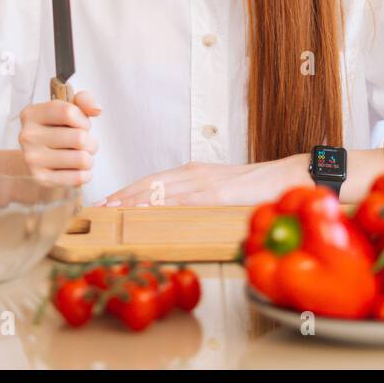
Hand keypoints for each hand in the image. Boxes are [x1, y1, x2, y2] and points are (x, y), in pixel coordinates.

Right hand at [17, 89, 101, 186]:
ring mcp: (32, 159)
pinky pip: (79, 177)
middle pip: (79, 138)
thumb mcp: (68, 108)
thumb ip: (84, 100)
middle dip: (91, 142)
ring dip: (89, 159)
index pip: (69, 112)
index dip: (84, 120)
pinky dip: (86, 174)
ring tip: (82, 157)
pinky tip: (78, 170)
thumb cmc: (58, 130)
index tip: (82, 125)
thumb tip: (96, 109)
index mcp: (31, 114)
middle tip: (86, 144)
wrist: (38, 159)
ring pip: (82, 159)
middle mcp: (27, 136)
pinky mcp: (41, 179)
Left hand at [96, 155, 309, 206]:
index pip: (152, 180)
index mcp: (192, 172)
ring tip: (112, 209)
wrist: (283, 176)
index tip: (108, 199)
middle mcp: (193, 173)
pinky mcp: (216, 193)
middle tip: (99, 205)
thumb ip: (197, 196)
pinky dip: (162, 204)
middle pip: (149, 182)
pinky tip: (146, 209)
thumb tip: (176, 210)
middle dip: (122, 194)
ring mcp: (204, 182)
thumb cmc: (253, 185)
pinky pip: (183, 199)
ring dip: (133, 199)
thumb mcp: (218, 189)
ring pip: (160, 189)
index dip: (128, 189)